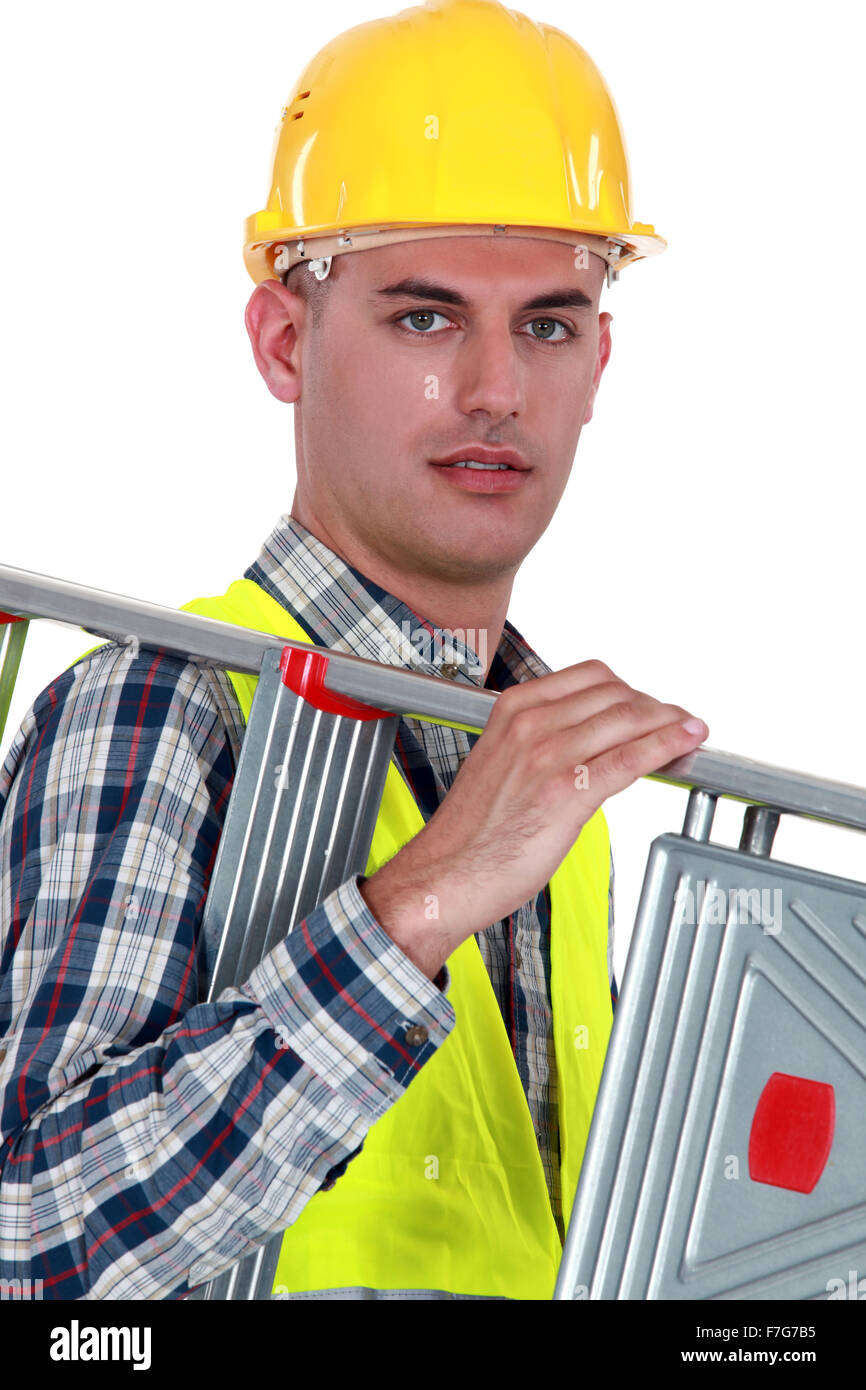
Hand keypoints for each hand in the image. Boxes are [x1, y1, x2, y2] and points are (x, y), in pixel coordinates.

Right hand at [360, 660, 706, 978]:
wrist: (443, 874)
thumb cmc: (471, 832)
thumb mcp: (501, 762)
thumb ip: (540, 742)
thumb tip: (589, 740)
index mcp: (514, 709)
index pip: (592, 675)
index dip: (631, 689)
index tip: (649, 706)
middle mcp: (531, 723)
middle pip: (617, 693)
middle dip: (656, 706)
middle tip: (677, 724)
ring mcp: (549, 755)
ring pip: (630, 719)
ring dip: (672, 722)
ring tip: (691, 732)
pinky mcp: (567, 792)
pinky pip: (631, 757)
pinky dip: (668, 745)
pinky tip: (687, 744)